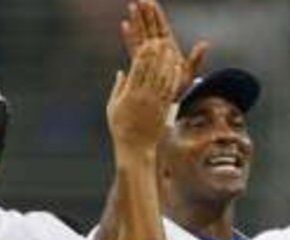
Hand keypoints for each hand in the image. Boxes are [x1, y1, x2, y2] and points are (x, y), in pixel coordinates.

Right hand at [106, 39, 184, 153]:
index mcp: (130, 94)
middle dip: (157, 54)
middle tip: (160, 40)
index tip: (147, 43)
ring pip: (163, 78)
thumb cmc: (121, 128)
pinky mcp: (164, 109)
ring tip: (170, 49)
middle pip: (152, 70)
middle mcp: (143, 97)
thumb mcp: (113, 107)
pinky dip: (173, 77)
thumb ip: (118, 88)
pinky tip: (176, 67)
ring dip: (167, 62)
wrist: (136, 148)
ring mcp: (155, 103)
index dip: (144, 54)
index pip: (138, 69)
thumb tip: (122, 72)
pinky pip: (170, 90)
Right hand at [120, 0, 207, 96]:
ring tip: (131, 6)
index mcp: (169, 47)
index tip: (151, 2)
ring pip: (141, 34)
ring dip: (136, 20)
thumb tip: (205, 43)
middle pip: (150, 27)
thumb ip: (196, 58)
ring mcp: (148, 54)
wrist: (169, 101)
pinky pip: (133, 46)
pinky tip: (124, 25)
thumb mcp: (189, 73)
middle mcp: (158, 48)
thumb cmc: (180, 87)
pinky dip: (129, 36)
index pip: (162, 27)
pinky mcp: (140, 61)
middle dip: (145, 13)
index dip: (157, 15)